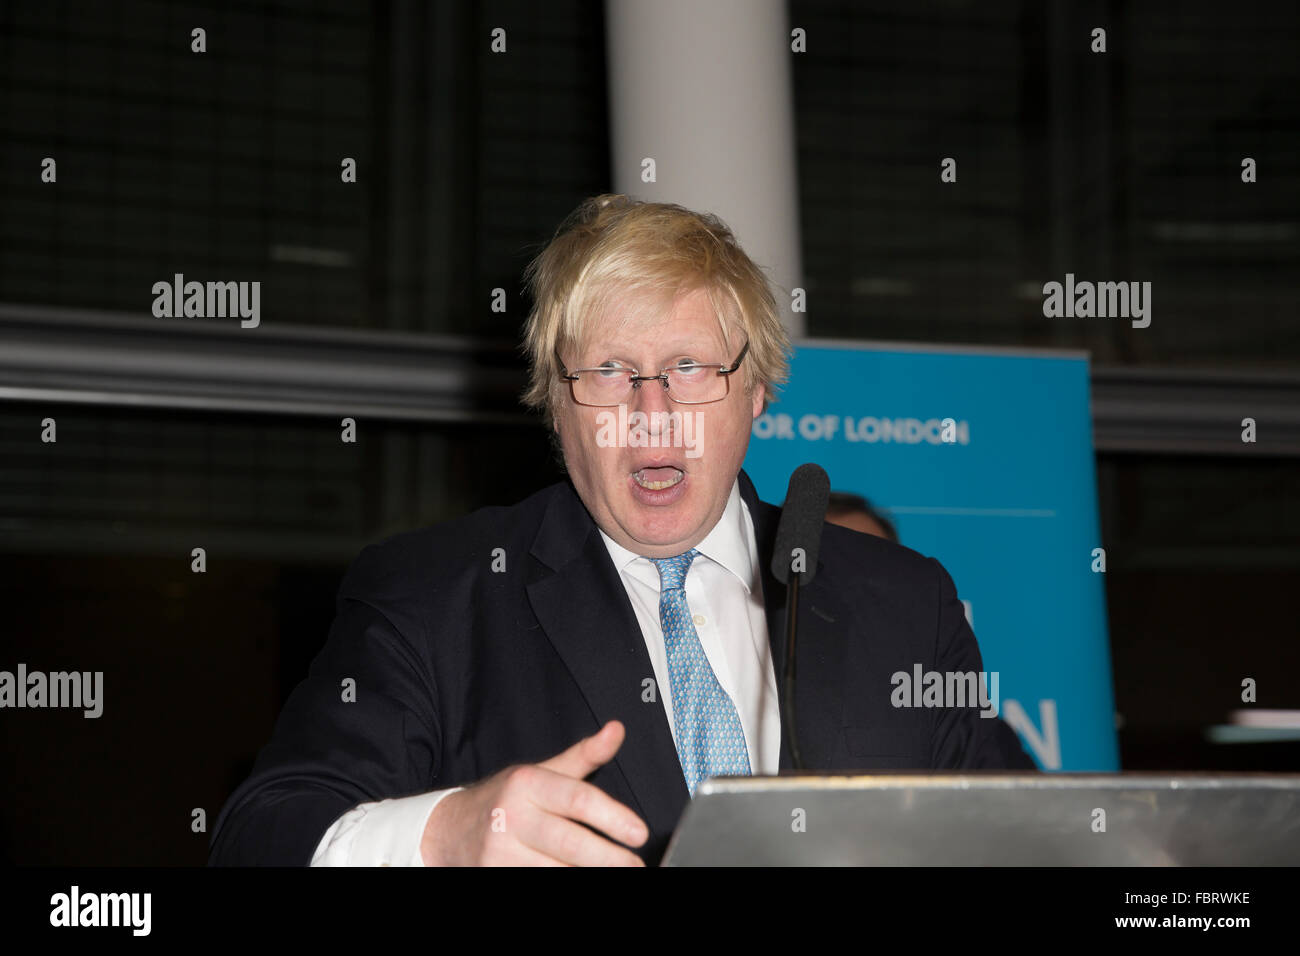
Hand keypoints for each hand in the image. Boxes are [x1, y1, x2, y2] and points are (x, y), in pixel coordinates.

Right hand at [420, 720, 648, 865]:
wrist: (449, 829)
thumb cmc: (506, 799)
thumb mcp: (541, 771)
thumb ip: (584, 755)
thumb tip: (617, 730)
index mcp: (526, 785)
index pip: (575, 799)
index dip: (611, 816)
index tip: (639, 832)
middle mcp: (511, 819)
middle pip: (568, 843)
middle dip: (607, 859)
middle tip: (636, 866)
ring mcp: (499, 855)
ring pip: (555, 873)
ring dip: (587, 875)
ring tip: (615, 875)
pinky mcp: (493, 876)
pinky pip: (537, 884)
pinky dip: (562, 883)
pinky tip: (579, 878)